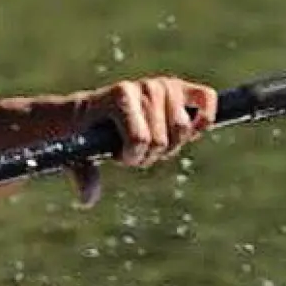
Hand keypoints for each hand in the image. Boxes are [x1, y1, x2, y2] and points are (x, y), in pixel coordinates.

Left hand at [69, 76, 216, 206]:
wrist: (91, 112)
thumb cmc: (86, 134)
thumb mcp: (79, 153)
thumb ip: (84, 174)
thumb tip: (88, 199)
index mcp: (118, 96)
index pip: (141, 139)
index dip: (133, 156)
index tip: (117, 155)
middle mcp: (143, 87)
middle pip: (162, 140)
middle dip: (150, 154)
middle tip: (135, 148)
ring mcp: (164, 85)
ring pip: (182, 129)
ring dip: (171, 144)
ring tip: (154, 139)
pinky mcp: (182, 88)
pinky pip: (207, 100)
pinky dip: (203, 119)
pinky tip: (188, 132)